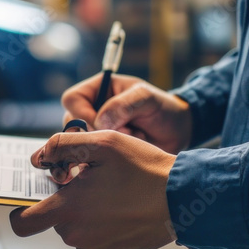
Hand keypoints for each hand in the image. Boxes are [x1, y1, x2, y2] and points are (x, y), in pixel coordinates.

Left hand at [9, 130, 176, 248]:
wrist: (183, 198)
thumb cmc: (143, 168)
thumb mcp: (102, 143)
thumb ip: (62, 146)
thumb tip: (37, 159)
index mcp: (68, 210)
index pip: (22, 223)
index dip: (19, 211)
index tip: (31, 197)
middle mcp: (77, 235)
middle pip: (53, 219)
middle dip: (65, 200)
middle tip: (89, 179)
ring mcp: (95, 247)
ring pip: (74, 228)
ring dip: (84, 212)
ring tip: (110, 191)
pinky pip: (93, 238)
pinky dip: (100, 224)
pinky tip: (121, 206)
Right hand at [61, 74, 192, 153]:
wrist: (178, 133)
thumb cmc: (162, 109)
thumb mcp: (146, 99)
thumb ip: (123, 105)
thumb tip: (100, 121)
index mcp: (98, 90)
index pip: (72, 99)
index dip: (82, 114)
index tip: (103, 124)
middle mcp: (92, 110)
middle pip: (70, 123)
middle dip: (95, 133)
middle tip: (122, 135)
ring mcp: (95, 132)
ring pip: (79, 143)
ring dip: (104, 146)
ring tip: (131, 141)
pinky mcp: (101, 151)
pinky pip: (89, 158)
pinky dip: (106, 159)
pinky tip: (127, 154)